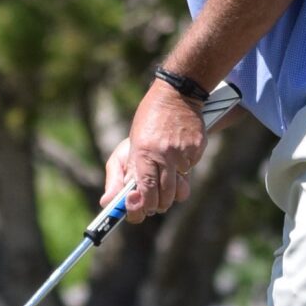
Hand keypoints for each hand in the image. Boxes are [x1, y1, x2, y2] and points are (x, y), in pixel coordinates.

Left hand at [101, 84, 205, 222]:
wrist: (176, 95)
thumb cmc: (148, 122)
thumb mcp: (128, 146)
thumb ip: (119, 175)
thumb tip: (108, 202)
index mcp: (143, 153)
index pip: (144, 190)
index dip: (143, 205)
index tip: (140, 210)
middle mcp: (163, 154)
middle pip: (164, 196)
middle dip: (158, 205)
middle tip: (154, 202)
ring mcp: (183, 152)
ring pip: (180, 189)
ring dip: (173, 192)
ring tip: (166, 180)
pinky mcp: (197, 149)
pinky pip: (191, 171)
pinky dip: (184, 170)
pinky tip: (178, 155)